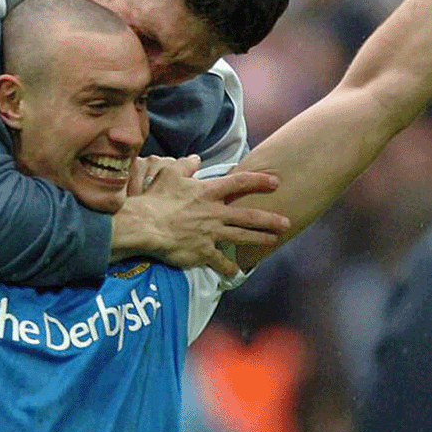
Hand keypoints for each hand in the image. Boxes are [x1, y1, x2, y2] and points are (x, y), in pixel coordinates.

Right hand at [112, 160, 288, 276]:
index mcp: (208, 192)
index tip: (275, 182)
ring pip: (241, 236)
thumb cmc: (156, 198)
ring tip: (273, 241)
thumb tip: (196, 159)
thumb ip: (186, 165)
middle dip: (269, 219)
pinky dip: (227, 267)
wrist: (145, 225)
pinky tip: (236, 272)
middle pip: (248, 215)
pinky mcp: (202, 252)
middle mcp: (215, 213)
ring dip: (259, 239)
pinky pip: (219, 261)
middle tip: (286, 222)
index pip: (240, 183)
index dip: (259, 181)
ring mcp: (211, 234)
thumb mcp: (170, 174)